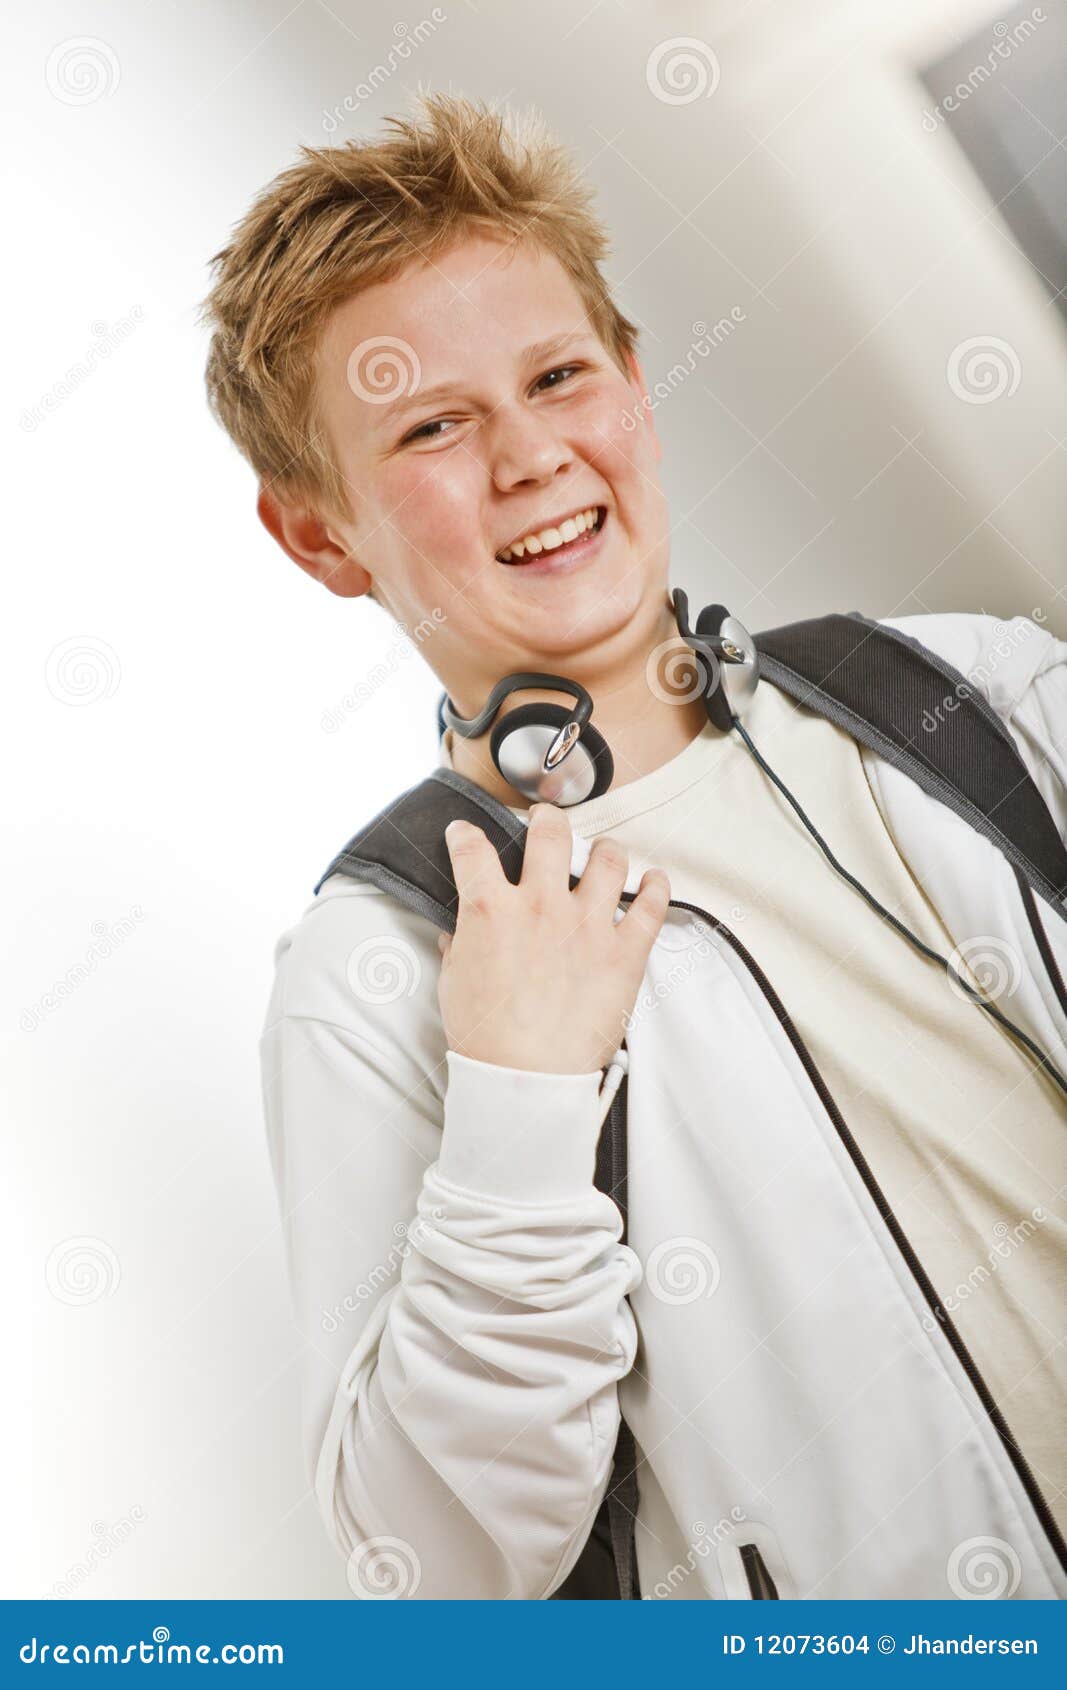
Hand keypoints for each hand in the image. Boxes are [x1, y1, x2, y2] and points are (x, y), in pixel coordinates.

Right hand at [436, 801, 670, 1074]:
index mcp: (492, 910)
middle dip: (546, 820)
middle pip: (550, 834)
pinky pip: (651, 906)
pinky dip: (656, 887)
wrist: (525, 1078)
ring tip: (603, 853)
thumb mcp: (453, 984)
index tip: (465, 834)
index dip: (464, 835)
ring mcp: (588, 926)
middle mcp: (542, 906)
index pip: (472, 851)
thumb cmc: (487, 1038)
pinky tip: (654, 881)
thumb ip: (457, 946)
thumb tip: (457, 932)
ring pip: (607, 860)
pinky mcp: (625, 952)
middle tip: (546, 822)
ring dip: (605, 850)